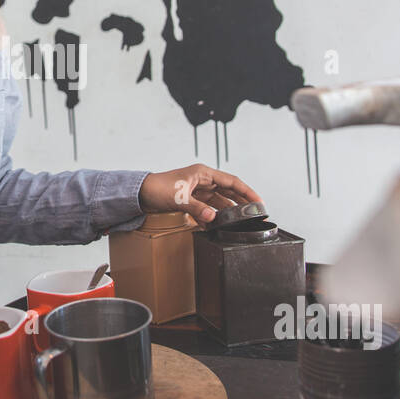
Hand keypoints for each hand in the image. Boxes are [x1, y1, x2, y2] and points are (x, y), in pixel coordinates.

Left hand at [139, 165, 263, 225]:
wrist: (140, 193)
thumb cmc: (157, 188)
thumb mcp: (179, 198)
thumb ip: (197, 209)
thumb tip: (213, 218)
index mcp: (203, 173)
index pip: (232, 182)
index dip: (247, 191)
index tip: (259, 201)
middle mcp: (203, 180)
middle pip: (229, 191)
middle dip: (242, 202)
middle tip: (255, 214)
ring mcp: (198, 190)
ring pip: (219, 201)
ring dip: (228, 211)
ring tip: (240, 222)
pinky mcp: (192, 200)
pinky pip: (208, 208)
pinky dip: (214, 216)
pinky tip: (219, 225)